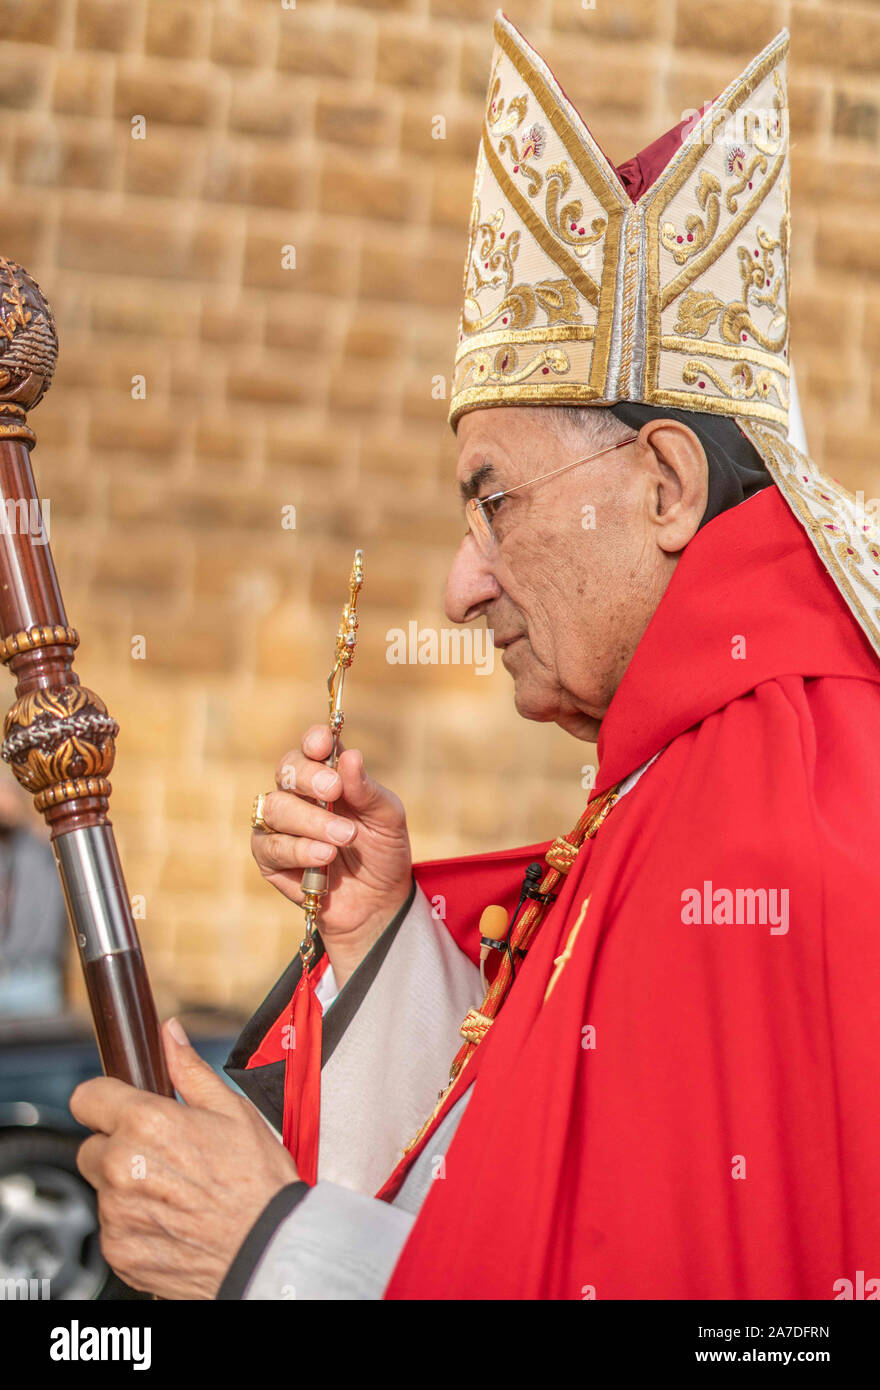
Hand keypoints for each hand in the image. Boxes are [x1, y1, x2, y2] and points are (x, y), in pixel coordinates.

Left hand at [71, 1018, 298, 1299]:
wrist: (268, 1249)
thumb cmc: (257, 1181)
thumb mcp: (231, 1111)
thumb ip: (189, 1070)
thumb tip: (169, 1035)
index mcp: (146, 1124)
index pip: (86, 1097)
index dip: (107, 1098)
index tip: (122, 1107)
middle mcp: (121, 1168)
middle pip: (91, 1147)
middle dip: (117, 1146)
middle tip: (162, 1155)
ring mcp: (117, 1214)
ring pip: (103, 1189)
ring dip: (127, 1187)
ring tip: (176, 1191)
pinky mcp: (119, 1251)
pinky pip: (113, 1227)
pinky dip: (135, 1223)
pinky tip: (172, 1219)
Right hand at [251, 725, 412, 982]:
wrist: (378, 903)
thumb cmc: (382, 852)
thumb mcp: (387, 818)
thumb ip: (366, 789)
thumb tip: (351, 756)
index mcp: (328, 776)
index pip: (311, 748)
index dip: (313, 741)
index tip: (323, 745)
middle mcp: (299, 795)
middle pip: (286, 770)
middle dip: (308, 777)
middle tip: (334, 791)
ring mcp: (280, 826)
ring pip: (275, 808)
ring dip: (311, 821)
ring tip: (344, 837)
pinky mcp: (270, 858)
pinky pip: (270, 846)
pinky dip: (299, 850)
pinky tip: (325, 857)